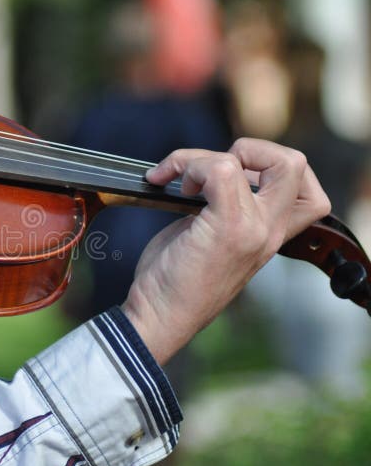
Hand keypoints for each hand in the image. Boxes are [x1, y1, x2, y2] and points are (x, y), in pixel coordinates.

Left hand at [122, 138, 330, 364]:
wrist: (158, 316)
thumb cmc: (173, 281)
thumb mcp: (209, 239)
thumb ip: (222, 208)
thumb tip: (207, 173)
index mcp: (269, 234)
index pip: (307, 190)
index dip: (271, 167)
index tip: (229, 176)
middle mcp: (268, 231)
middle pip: (295, 163)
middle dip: (249, 148)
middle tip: (210, 169)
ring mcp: (252, 229)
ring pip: (242, 159)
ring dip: (198, 159)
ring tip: (178, 182)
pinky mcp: (228, 228)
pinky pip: (220, 170)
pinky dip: (189, 166)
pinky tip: (169, 185)